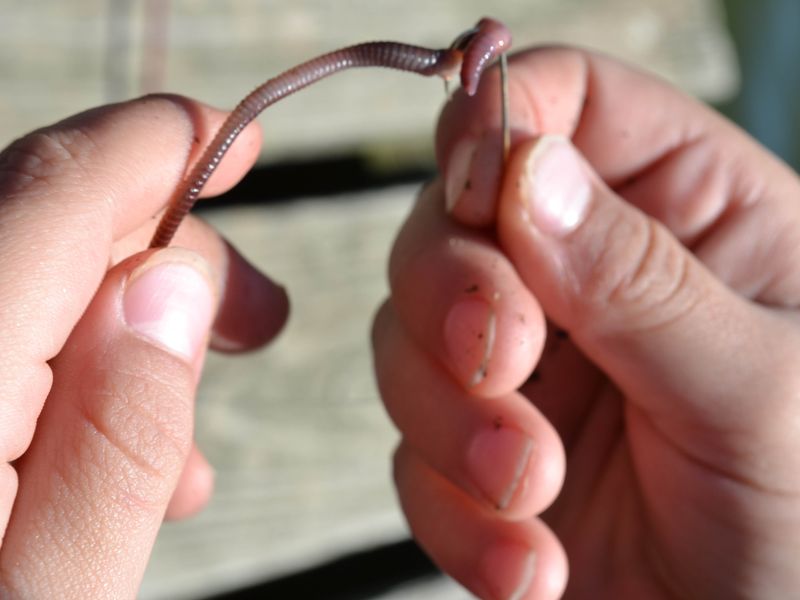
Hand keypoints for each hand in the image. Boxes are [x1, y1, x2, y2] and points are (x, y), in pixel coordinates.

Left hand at [0, 96, 287, 597]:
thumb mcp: (54, 597)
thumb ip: (120, 439)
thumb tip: (175, 285)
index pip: (57, 190)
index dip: (161, 146)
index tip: (239, 138)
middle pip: (42, 221)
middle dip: (168, 253)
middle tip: (260, 316)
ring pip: (21, 280)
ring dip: (121, 331)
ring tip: (188, 453)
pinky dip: (65, 372)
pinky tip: (108, 466)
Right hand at [373, 47, 799, 597]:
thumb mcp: (756, 389)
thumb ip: (639, 279)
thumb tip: (524, 170)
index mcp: (686, 216)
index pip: (570, 105)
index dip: (503, 123)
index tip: (476, 190)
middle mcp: (586, 277)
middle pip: (452, 218)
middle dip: (453, 293)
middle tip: (499, 361)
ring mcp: (524, 364)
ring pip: (407, 336)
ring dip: (451, 419)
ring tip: (529, 488)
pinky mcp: (475, 449)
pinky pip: (411, 451)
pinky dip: (451, 510)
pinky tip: (529, 560)